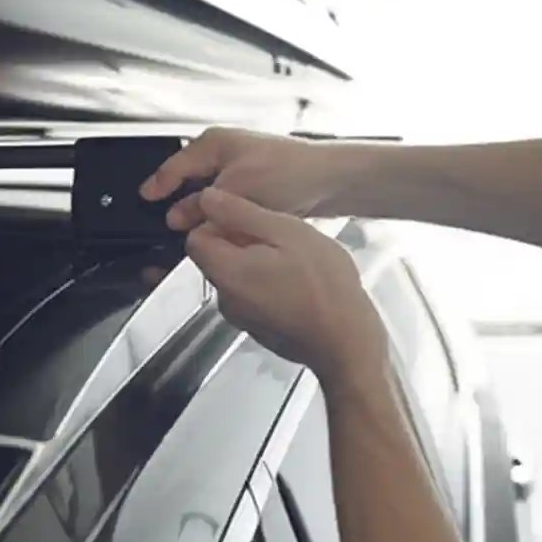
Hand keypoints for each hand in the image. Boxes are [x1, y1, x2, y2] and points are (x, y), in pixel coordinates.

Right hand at [140, 127, 379, 231]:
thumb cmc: (287, 173)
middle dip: (183, 205)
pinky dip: (224, 215)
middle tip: (173, 228)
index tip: (144, 201)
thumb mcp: (235, 192)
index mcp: (212, 143)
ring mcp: (239, 167)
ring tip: (200, 234)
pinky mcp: (254, 183)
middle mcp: (223, 151)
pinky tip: (226, 230)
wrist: (330, 179)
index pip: (173, 166)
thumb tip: (181, 223)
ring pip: (210, 195)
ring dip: (206, 214)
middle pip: (190, 182)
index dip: (158, 187)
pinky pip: (228, 201)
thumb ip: (204, 209)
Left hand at [185, 188, 388, 380]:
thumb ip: (241, 213)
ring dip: (255, 263)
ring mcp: (240, 318)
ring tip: (293, 261)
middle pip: (215, 258)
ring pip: (235, 276)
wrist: (346, 342)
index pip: (195, 238)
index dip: (218, 222)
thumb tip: (206, 198)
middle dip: (239, 242)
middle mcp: (224, 298)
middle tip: (281, 238)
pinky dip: (264, 284)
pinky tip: (296, 284)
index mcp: (225, 272)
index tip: (251, 219)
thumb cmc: (322, 282)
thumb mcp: (286, 232)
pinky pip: (250, 296)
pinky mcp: (257, 329)